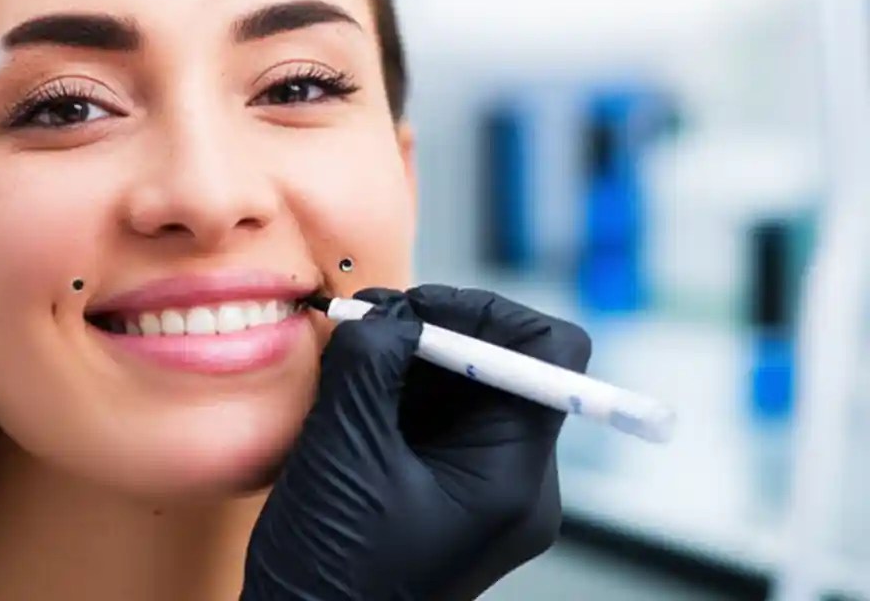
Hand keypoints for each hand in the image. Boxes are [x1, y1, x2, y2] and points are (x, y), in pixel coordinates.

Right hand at [242, 285, 591, 600]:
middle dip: (430, 334)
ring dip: (404, 364)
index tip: (414, 308)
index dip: (486, 312)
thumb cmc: (331, 570)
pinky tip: (346, 399)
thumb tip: (388, 310)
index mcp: (512, 476)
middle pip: (502, 367)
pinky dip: (394, 397)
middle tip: (361, 325)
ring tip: (343, 364)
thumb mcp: (344, 449)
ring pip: (463, 390)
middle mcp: (514, 483)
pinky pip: (438, 424)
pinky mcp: (449, 499)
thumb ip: (370, 361)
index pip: (548, 354)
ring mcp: (483, 494)